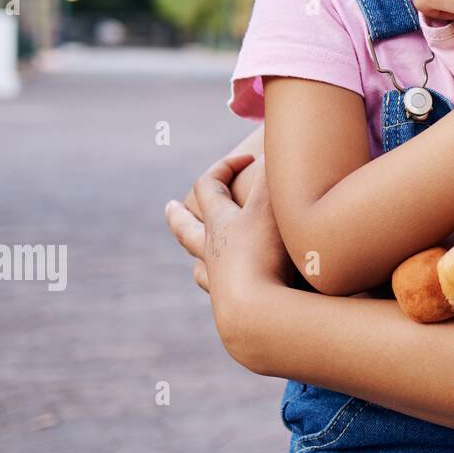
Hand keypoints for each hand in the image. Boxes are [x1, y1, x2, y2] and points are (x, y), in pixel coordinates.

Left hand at [165, 152, 296, 338]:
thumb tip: (283, 135)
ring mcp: (219, 283)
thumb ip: (279, 170)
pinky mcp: (231, 309)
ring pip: (199, 265)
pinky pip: (218, 295)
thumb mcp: (275, 204)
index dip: (224, 167)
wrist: (258, 317)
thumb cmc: (267, 256)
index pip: (210, 186)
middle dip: (180, 215)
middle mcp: (214, 252)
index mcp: (222, 223)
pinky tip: (226, 291)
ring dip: (196, 256)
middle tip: (169, 207)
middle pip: (187, 228)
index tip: (246, 158)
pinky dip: (219, 288)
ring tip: (196, 258)